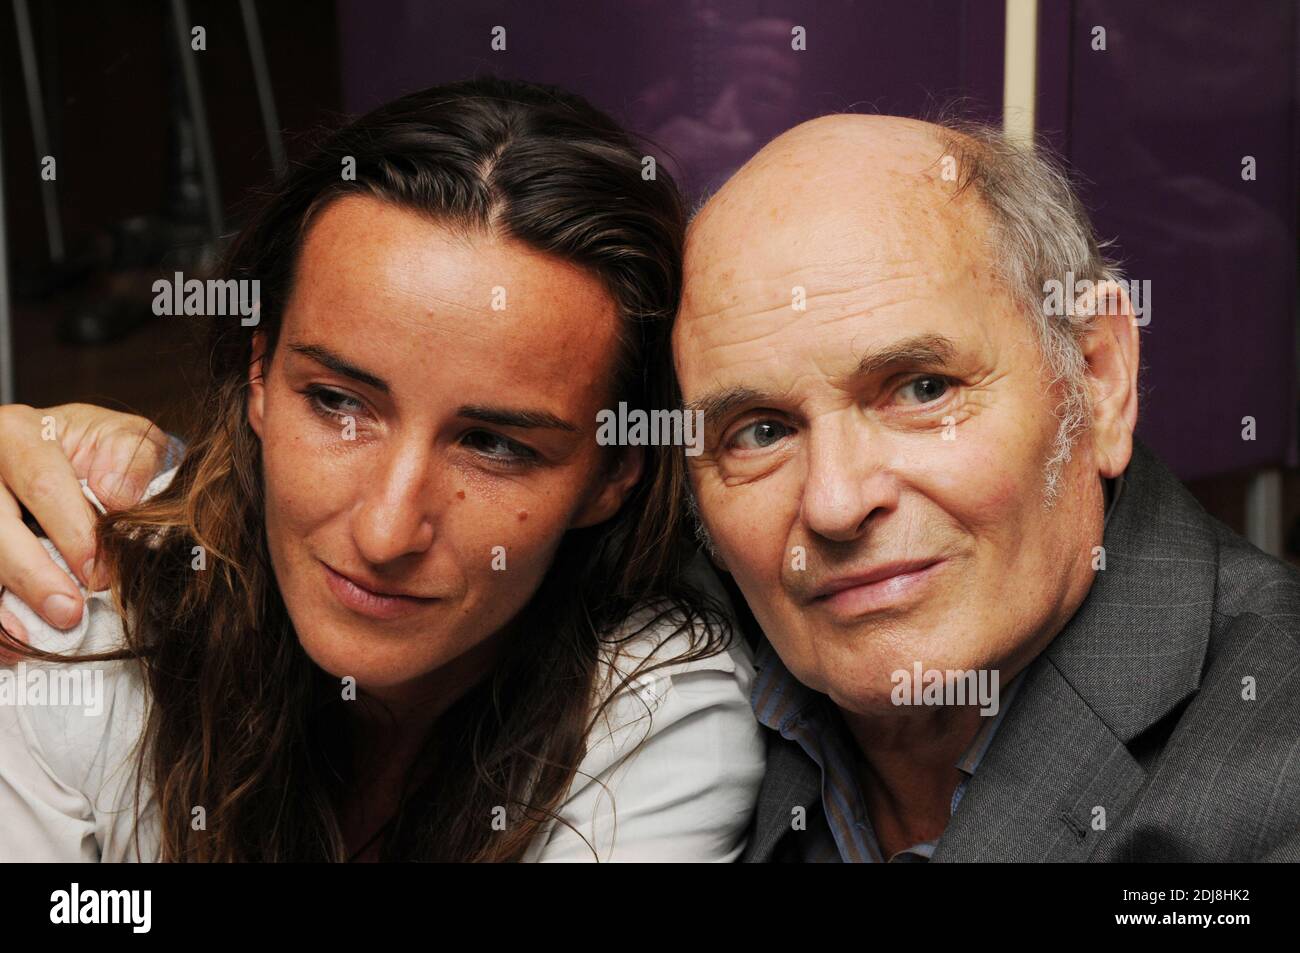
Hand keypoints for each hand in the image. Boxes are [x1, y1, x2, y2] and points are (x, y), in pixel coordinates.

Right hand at [0, 403, 169, 654]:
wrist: (58, 455)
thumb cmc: (91, 451)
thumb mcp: (122, 438)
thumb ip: (131, 458)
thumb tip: (118, 496)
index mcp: (18, 434)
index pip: (43, 486)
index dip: (73, 533)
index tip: (101, 573)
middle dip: (32, 575)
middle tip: (69, 612)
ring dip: (3, 603)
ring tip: (36, 634)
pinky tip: (13, 641)